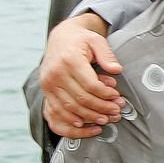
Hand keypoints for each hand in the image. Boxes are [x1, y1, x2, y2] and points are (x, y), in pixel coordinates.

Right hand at [40, 23, 123, 138]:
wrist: (60, 38)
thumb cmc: (81, 40)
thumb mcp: (96, 40)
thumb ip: (107, 55)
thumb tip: (116, 69)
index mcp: (69, 60)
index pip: (90, 85)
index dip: (106, 95)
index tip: (117, 97)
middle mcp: (55, 73)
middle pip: (82, 99)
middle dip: (102, 108)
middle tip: (116, 112)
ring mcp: (48, 83)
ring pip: (70, 108)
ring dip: (90, 117)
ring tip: (105, 119)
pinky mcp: (46, 91)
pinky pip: (57, 111)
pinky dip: (71, 120)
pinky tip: (85, 124)